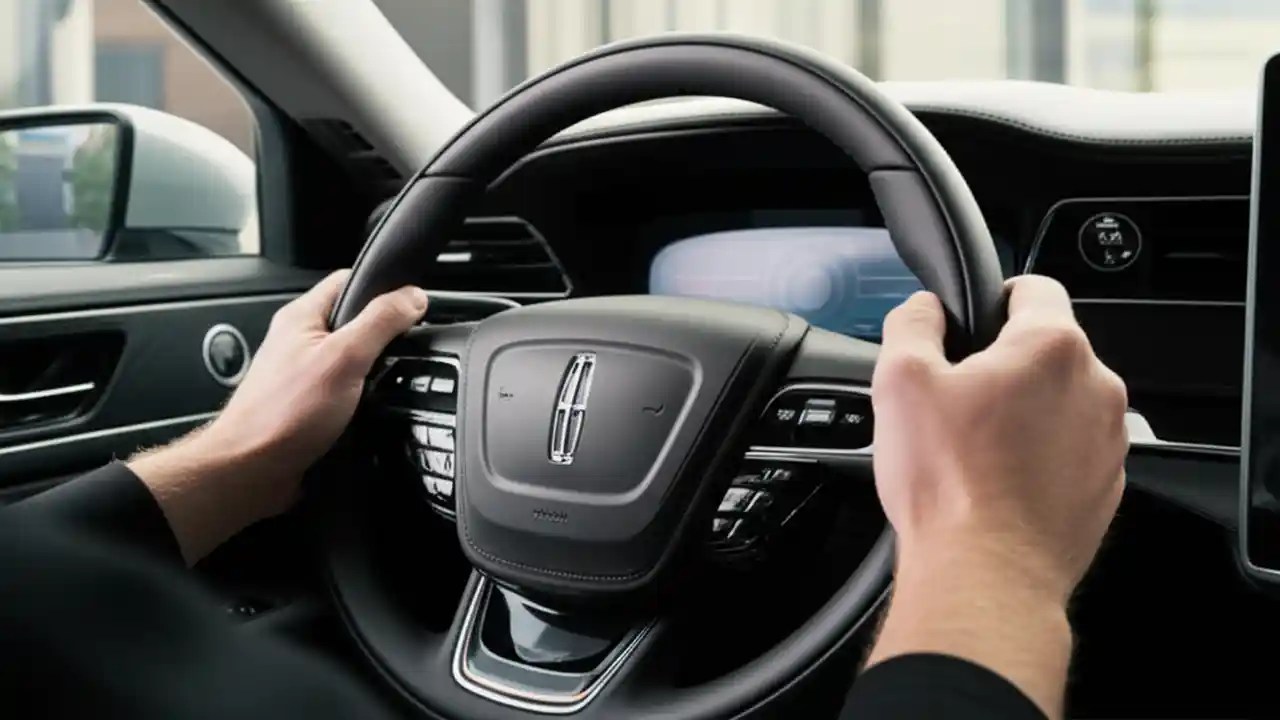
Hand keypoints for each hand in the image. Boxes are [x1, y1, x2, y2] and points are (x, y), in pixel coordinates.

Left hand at [130, 270, 426, 562]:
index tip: (414, 303)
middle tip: (406, 348)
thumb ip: (381, 322)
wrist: (252, 471)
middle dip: (384, 334)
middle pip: (354, 322)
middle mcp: (299, 342)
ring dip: (375, 371)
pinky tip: (374, 409)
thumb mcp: (345, 358)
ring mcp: (303, 375)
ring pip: (352, 359)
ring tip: (390, 381)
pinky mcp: (309, 406)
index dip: (384, 287)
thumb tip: (413, 296)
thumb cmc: (283, 414)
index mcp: (302, 317)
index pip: (348, 280)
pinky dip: (364, 399)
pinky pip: (347, 391)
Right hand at [864, 276, 1127, 717]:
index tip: (969, 327)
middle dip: (1002, 366)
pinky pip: (1070, 451)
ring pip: (1060, 403)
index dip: (992, 299)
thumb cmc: (949, 484)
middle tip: (955, 403)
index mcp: (1051, 347)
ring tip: (973, 451)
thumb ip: (913, 323)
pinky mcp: (1106, 487)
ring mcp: (1108, 441)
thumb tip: (926, 309)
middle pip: (1046, 350)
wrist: (985, 576)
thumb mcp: (900, 381)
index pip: (1033, 287)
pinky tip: (996, 483)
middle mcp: (1096, 387)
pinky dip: (1038, 458)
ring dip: (1023, 413)